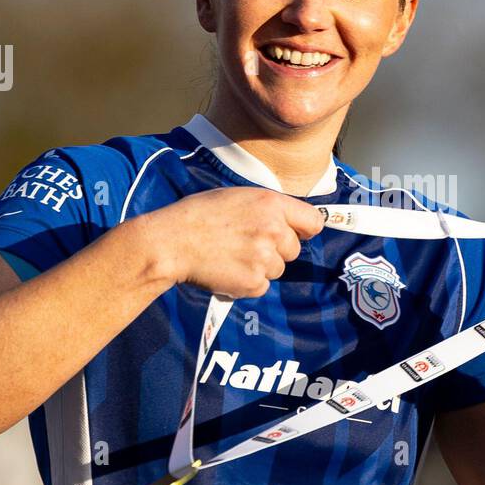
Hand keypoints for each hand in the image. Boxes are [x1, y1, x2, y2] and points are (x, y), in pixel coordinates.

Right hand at [137, 187, 324, 297]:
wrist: (171, 241)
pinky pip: (261, 286)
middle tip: (246, 245)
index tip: (295, 233)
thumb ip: (268, 209)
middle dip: (276, 250)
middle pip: (293, 249)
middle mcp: (274, 230)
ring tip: (231, 256)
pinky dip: (247, 283)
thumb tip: (289, 225)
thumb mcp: (238, 197)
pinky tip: (226, 270)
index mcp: (271, 204)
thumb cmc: (199, 214)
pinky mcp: (253, 282)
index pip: (313, 221)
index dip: (303, 229)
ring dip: (260, 267)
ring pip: (277, 269)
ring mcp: (264, 258)